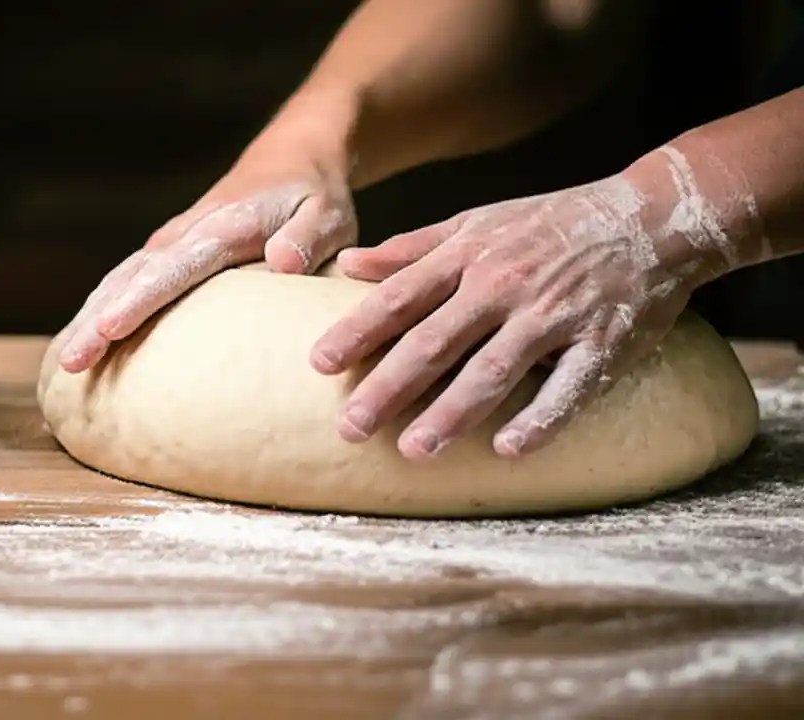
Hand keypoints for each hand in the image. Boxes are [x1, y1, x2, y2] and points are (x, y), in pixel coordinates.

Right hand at [55, 137, 357, 372]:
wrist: (292, 158)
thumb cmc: (313, 197)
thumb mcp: (327, 213)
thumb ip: (306, 238)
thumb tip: (280, 263)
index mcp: (221, 228)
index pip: (173, 268)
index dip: (139, 300)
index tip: (110, 329)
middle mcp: (185, 234)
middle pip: (131, 278)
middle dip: (97, 320)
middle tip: (70, 362)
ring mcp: (170, 242)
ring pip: (118, 281)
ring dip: (88, 319)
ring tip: (63, 363)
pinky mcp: (166, 253)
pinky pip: (125, 282)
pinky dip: (99, 310)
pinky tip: (83, 341)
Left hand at [310, 170, 720, 459]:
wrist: (653, 214)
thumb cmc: (551, 224)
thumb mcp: (476, 222)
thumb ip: (412, 248)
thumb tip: (348, 264)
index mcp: (469, 256)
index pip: (400, 296)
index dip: (357, 330)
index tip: (318, 363)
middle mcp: (505, 285)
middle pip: (435, 341)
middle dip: (389, 386)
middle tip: (350, 428)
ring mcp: (555, 315)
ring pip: (494, 369)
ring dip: (451, 412)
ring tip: (413, 450)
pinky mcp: (603, 342)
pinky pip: (568, 388)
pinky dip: (540, 419)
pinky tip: (506, 450)